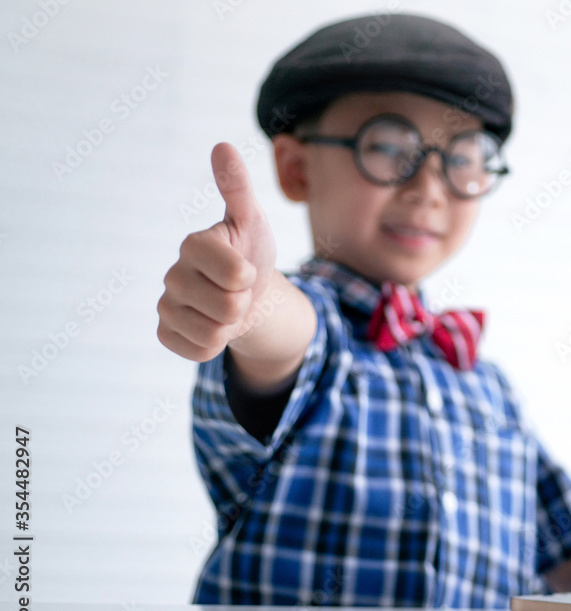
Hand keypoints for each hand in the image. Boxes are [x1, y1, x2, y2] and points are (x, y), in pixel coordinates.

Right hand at [157, 143, 277, 360]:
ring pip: (214, 333)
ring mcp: (166, 306)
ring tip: (228, 308)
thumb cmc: (251, 253)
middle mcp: (172, 274)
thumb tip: (222, 145)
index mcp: (193, 245)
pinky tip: (212, 326)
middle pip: (227, 307)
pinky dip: (215, 345)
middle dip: (244, 304)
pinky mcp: (166, 334)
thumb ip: (237, 187)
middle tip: (239, 292)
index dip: (250, 277)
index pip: (235, 274)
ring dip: (232, 326)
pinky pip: (199, 351)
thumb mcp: (252, 221)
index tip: (246, 268)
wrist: (249, 296)